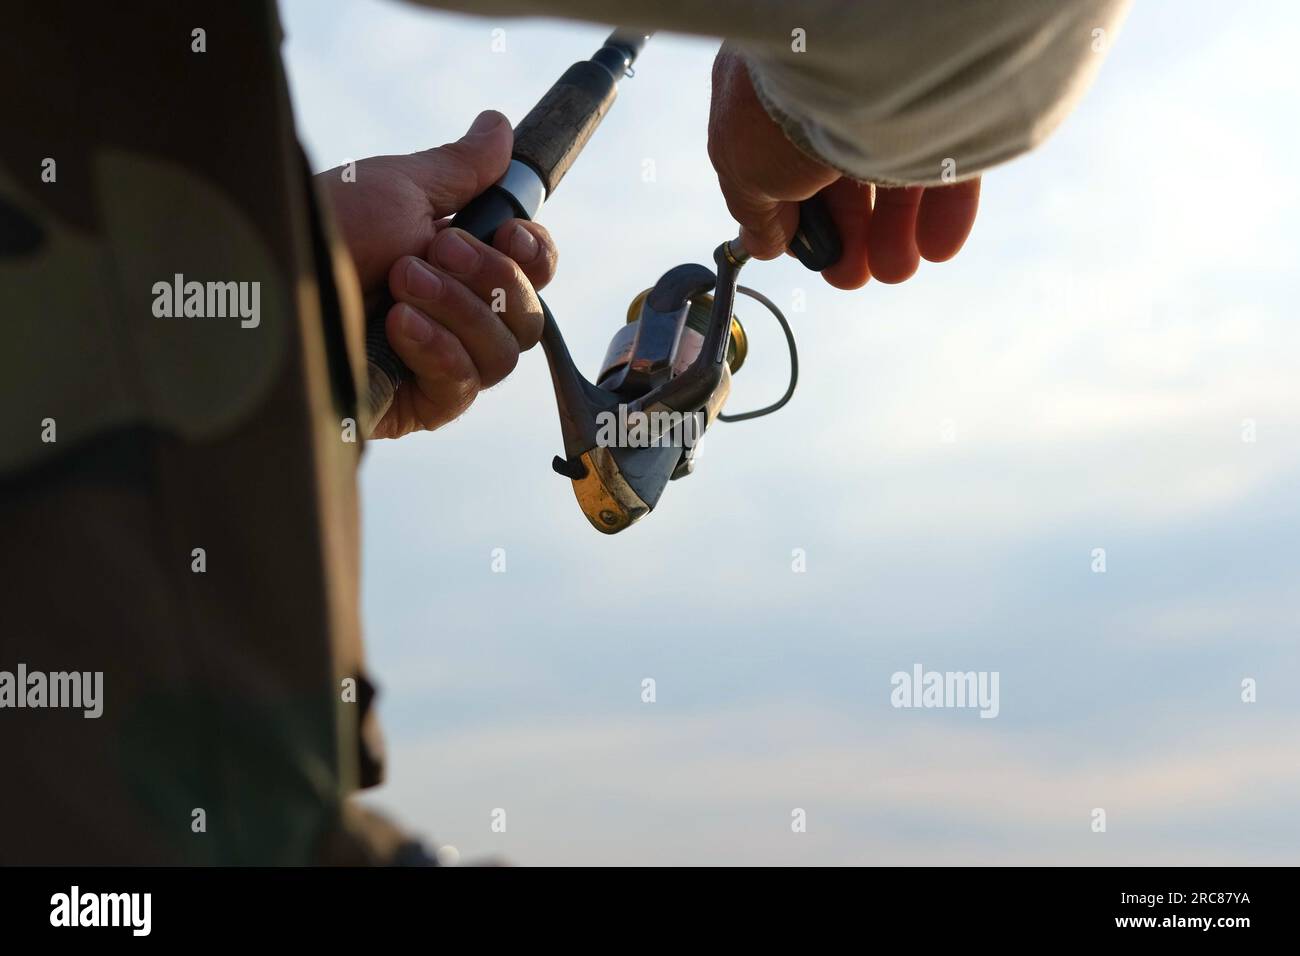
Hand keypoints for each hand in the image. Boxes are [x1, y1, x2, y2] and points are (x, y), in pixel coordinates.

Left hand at [318, 111, 557, 437]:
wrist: (259, 288)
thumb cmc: (320, 231)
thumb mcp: (397, 187)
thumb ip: (459, 168)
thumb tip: (499, 127)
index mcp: (455, 265)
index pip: (532, 274)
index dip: (535, 254)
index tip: (508, 230)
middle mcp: (452, 317)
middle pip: (529, 317)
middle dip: (490, 276)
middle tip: (435, 249)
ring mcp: (436, 365)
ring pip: (503, 354)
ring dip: (460, 309)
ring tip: (400, 282)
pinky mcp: (414, 404)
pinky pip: (464, 386)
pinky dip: (440, 349)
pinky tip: (399, 325)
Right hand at [707, 51, 979, 288]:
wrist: (847, 59)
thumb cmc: (775, 107)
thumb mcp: (741, 169)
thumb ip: (755, 211)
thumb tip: (764, 243)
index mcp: (771, 98)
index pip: (789, 167)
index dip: (803, 219)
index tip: (814, 255)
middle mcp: (830, 90)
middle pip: (844, 175)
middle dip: (850, 237)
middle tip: (853, 276)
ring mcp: (888, 94)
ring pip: (894, 171)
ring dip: (894, 231)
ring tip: (896, 270)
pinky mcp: (944, 101)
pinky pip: (944, 159)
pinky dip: (942, 207)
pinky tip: (936, 245)